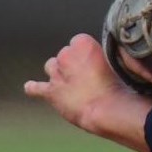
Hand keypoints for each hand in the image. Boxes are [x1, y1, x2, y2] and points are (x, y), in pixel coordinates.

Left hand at [25, 34, 150, 142]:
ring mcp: (56, 74)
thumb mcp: (121, 61)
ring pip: (51, 66)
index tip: (99, 64)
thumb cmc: (121, 86)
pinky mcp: (51, 92)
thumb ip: (110, 54)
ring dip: (59, 72)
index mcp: (82, 42)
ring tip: (72, 84)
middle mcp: (66, 55)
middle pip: (65, 54)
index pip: (79, 41)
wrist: (108, 110)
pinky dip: (33, 88)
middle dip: (74, 64)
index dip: (89, 53)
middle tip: (91, 78)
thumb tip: (106, 59)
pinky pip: (37, 88)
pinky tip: (30, 87)